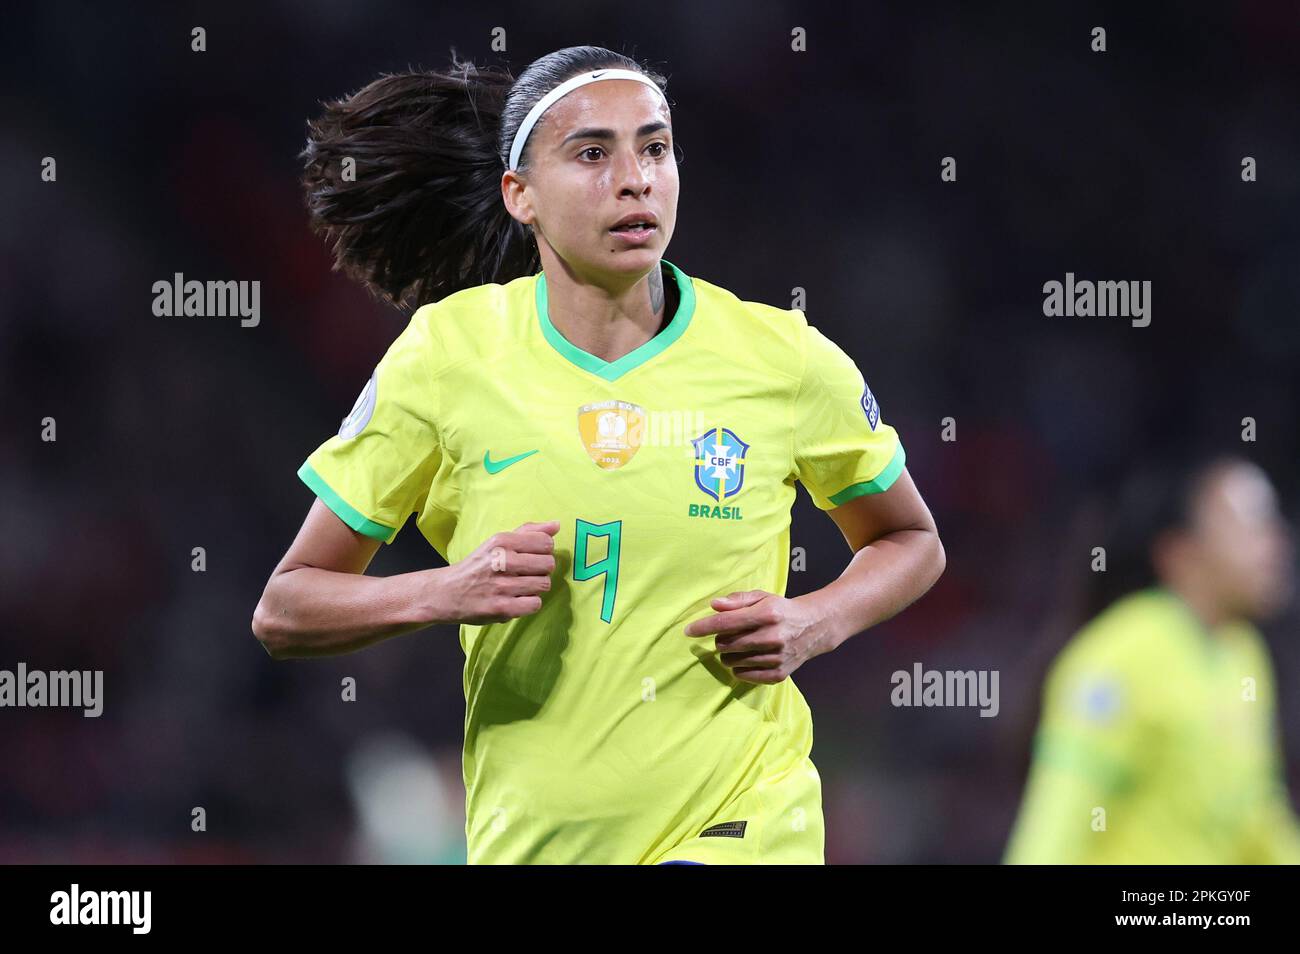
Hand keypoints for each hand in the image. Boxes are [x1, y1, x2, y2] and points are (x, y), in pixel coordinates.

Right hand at [431, 520, 558, 624]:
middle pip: (548, 564)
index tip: (532, 556)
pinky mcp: (501, 608)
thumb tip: (556, 525)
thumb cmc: (477, 565)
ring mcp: (501, 586)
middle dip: (542, 570)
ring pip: (543, 585)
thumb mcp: (498, 542)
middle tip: (527, 573)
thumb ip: (528, 532)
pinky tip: (518, 600)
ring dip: (535, 587)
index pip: (545, 543)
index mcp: (502, 541)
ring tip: (521, 587)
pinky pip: (534, 604)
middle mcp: (502, 561)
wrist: (446, 593)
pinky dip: (529, 604)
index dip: (544, 551)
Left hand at [683, 589, 834, 683]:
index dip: (704, 627)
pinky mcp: (779, 674)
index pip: (726, 623)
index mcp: (767, 614)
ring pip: (732, 661)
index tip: (688, 631)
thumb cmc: (781, 610)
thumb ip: (737, 601)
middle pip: (726, 644)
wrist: (814, 627)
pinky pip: (744, 676)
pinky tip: (746, 658)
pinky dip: (739, 669)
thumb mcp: (762, 597)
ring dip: (728, 654)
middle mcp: (772, 637)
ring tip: (740, 646)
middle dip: (720, 640)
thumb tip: (713, 605)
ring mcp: (776, 658)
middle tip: (728, 635)